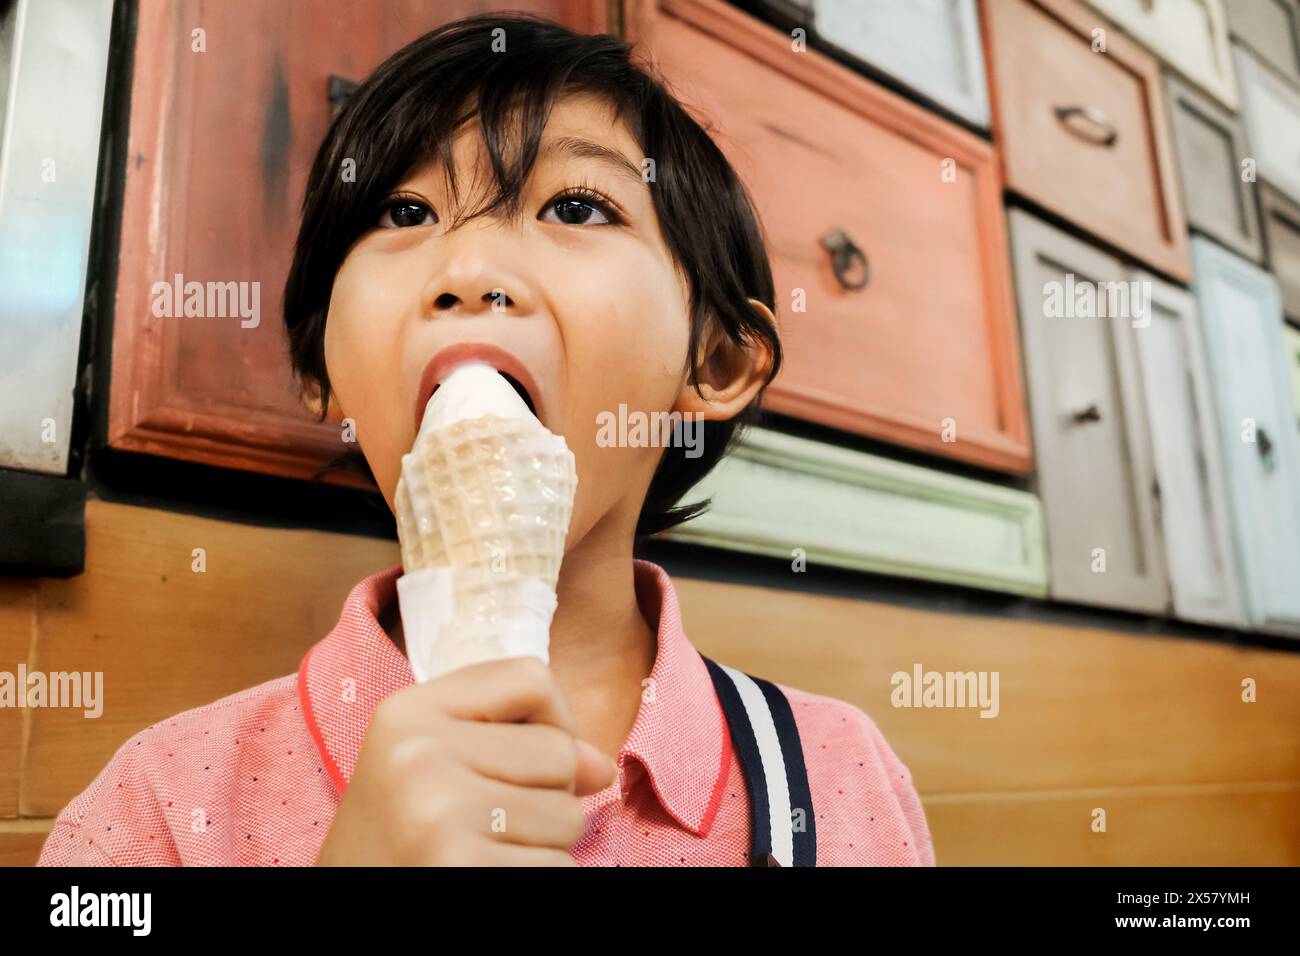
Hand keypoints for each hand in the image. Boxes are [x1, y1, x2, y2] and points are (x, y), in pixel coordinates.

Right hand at [315, 656, 615, 865]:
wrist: (345, 899)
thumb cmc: (397, 838)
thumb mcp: (432, 766)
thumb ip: (515, 744)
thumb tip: (600, 766)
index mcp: (408, 711)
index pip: (532, 677)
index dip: (551, 721)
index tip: (519, 760)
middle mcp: (418, 751)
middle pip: (559, 752)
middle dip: (547, 794)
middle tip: (488, 822)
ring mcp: (436, 810)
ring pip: (567, 816)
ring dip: (542, 845)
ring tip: (482, 852)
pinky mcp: (457, 865)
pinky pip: (555, 867)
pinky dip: (536, 878)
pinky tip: (483, 876)